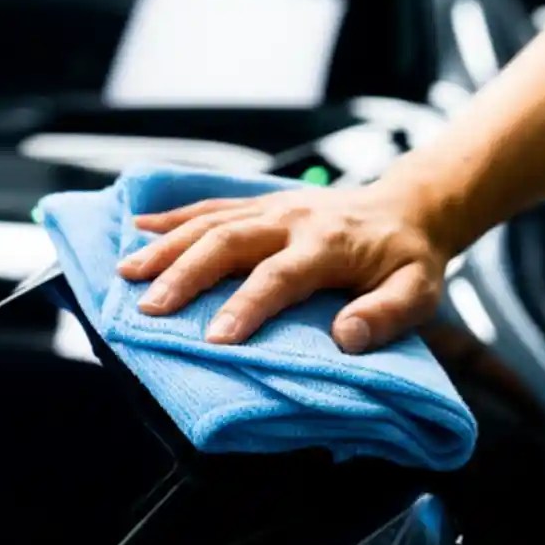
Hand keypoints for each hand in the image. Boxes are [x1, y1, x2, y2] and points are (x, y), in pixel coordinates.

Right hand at [116, 180, 453, 353]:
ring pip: (210, 221)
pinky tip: (138, 229)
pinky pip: (210, 206)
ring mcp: (272, 208)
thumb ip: (386, 315)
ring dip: (166, 247)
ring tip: (127, 273)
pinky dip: (172, 217)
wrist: (409, 207)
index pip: (280, 276)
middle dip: (185, 273)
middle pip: (229, 241)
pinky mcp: (260, 204)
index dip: (247, 307)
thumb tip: (346, 338)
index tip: (215, 339)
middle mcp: (293, 220)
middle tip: (149, 308)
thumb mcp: (418, 292)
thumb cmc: (408, 260)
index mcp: (329, 245)